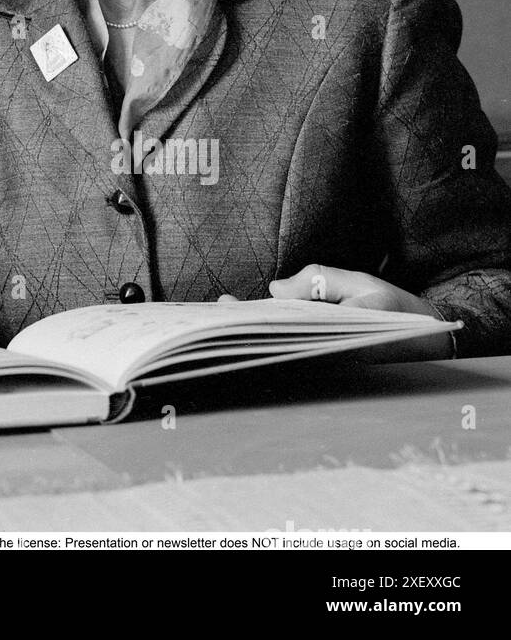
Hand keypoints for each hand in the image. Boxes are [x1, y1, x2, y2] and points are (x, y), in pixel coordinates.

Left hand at [219, 263, 453, 361]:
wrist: (430, 339)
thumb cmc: (394, 307)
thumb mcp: (359, 284)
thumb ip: (317, 281)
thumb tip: (275, 289)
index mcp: (337, 340)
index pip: (284, 331)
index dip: (253, 319)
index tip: (228, 305)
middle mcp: (330, 359)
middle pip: (277, 346)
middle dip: (246, 329)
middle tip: (217, 311)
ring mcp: (329, 365)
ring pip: (283, 353)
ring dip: (256, 335)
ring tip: (227, 317)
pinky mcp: (330, 365)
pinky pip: (295, 354)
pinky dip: (274, 340)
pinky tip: (255, 326)